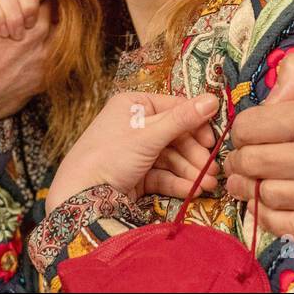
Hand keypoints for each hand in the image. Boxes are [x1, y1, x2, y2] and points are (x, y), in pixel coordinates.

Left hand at [46, 92, 218, 212]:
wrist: (80, 194)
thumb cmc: (112, 154)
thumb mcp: (149, 135)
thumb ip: (183, 119)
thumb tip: (214, 99)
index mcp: (134, 105)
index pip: (175, 109)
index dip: (196, 124)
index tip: (212, 141)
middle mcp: (134, 125)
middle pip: (174, 136)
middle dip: (195, 155)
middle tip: (213, 170)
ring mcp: (134, 151)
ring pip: (170, 157)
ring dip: (190, 171)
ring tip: (209, 185)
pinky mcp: (134, 174)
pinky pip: (161, 174)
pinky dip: (178, 182)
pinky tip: (193, 190)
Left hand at [222, 47, 293, 244]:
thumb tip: (269, 95)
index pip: (249, 128)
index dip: (241, 129)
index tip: (249, 131)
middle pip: (251, 164)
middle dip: (239, 160)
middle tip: (243, 158)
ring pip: (266, 197)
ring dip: (251, 189)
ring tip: (252, 181)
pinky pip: (291, 228)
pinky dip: (270, 219)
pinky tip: (270, 206)